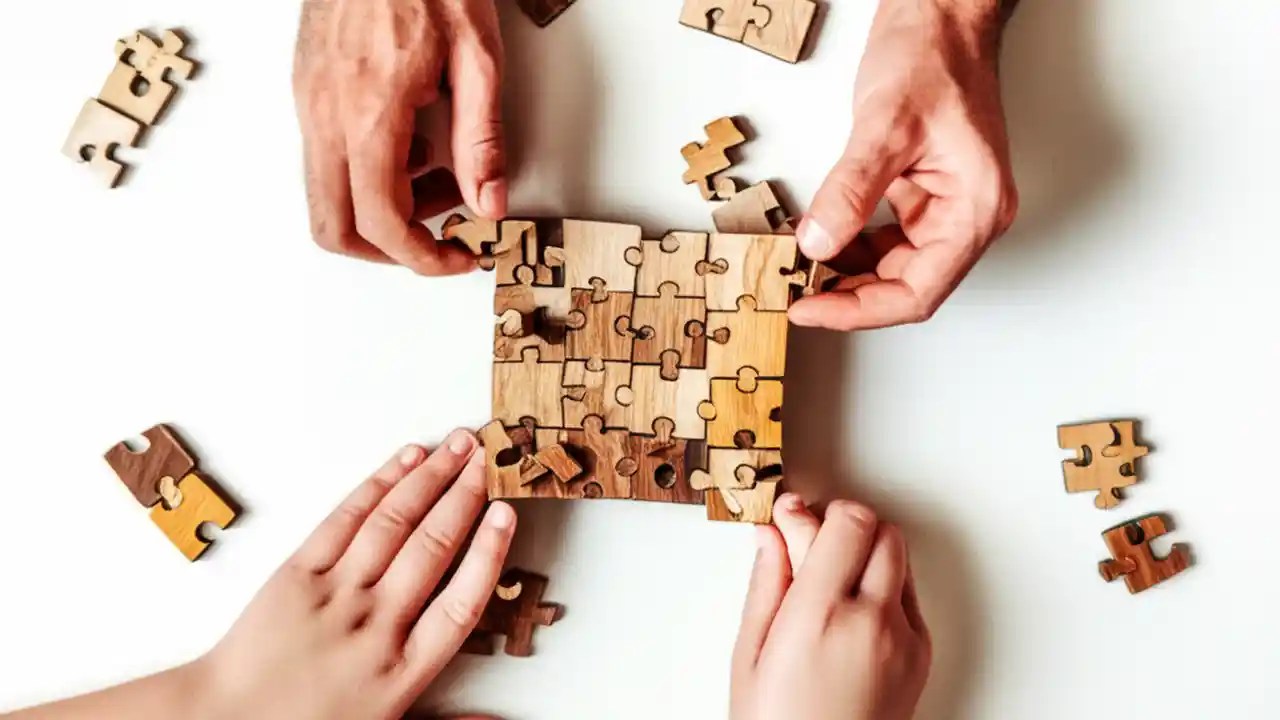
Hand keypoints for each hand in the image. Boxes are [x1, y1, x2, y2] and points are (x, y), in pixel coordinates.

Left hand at [202, 431, 512, 718]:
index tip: (507, 514)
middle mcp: (375, 628)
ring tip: (459, 446)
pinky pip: (344, 521)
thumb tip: (501, 718)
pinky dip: (378, 486)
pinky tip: (404, 462)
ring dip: (430, 478)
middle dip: (466, 496)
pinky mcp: (296, 576)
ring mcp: (334, 598)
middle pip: (432, 549)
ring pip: (393, 525)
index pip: (461, 603)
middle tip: (491, 458)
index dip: (488, 553)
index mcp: (403, 672)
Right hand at [294, 0, 506, 273]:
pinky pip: (324, 158)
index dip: (424, 258)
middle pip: (333, 227)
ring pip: (323, 196)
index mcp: (369, 113)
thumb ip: (482, 138)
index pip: (382, 221)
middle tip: (440, 237)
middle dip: (388, 251)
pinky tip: (412, 141)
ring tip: (438, 175)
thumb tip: (488, 202)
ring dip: (379, 210)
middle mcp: (325, 114)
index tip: (460, 256)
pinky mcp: (307, 88)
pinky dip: (366, 174)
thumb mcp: (478, 56)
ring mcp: (308, 101)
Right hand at [731, 495, 930, 719]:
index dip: (818, 512)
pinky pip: (909, 599)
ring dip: (868, 555)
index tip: (792, 518)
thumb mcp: (750, 654)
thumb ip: (768, 584)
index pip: (847, 522)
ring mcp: (904, 639)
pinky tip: (852, 613)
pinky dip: (885, 590)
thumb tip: (772, 535)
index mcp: (819, 614)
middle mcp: (870, 620)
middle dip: (846, 527)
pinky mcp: (921, 656)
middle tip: (812, 545)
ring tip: (831, 583)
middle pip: (881, 531)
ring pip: (900, 559)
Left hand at [790, 0, 1018, 329]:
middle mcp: (967, 216)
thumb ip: (850, 190)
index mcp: (975, 210)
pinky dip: (849, 243)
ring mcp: (946, 207)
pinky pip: (885, 238)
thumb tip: (818, 242)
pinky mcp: (923, 194)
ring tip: (799, 269)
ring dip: (846, 272)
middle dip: (848, 295)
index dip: (859, 310)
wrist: (943, 16)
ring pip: (893, 266)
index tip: (810, 309)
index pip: (917, 291)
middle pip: (906, 287)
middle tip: (795, 293)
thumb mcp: (885, 125)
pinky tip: (816, 237)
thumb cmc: (935, 56)